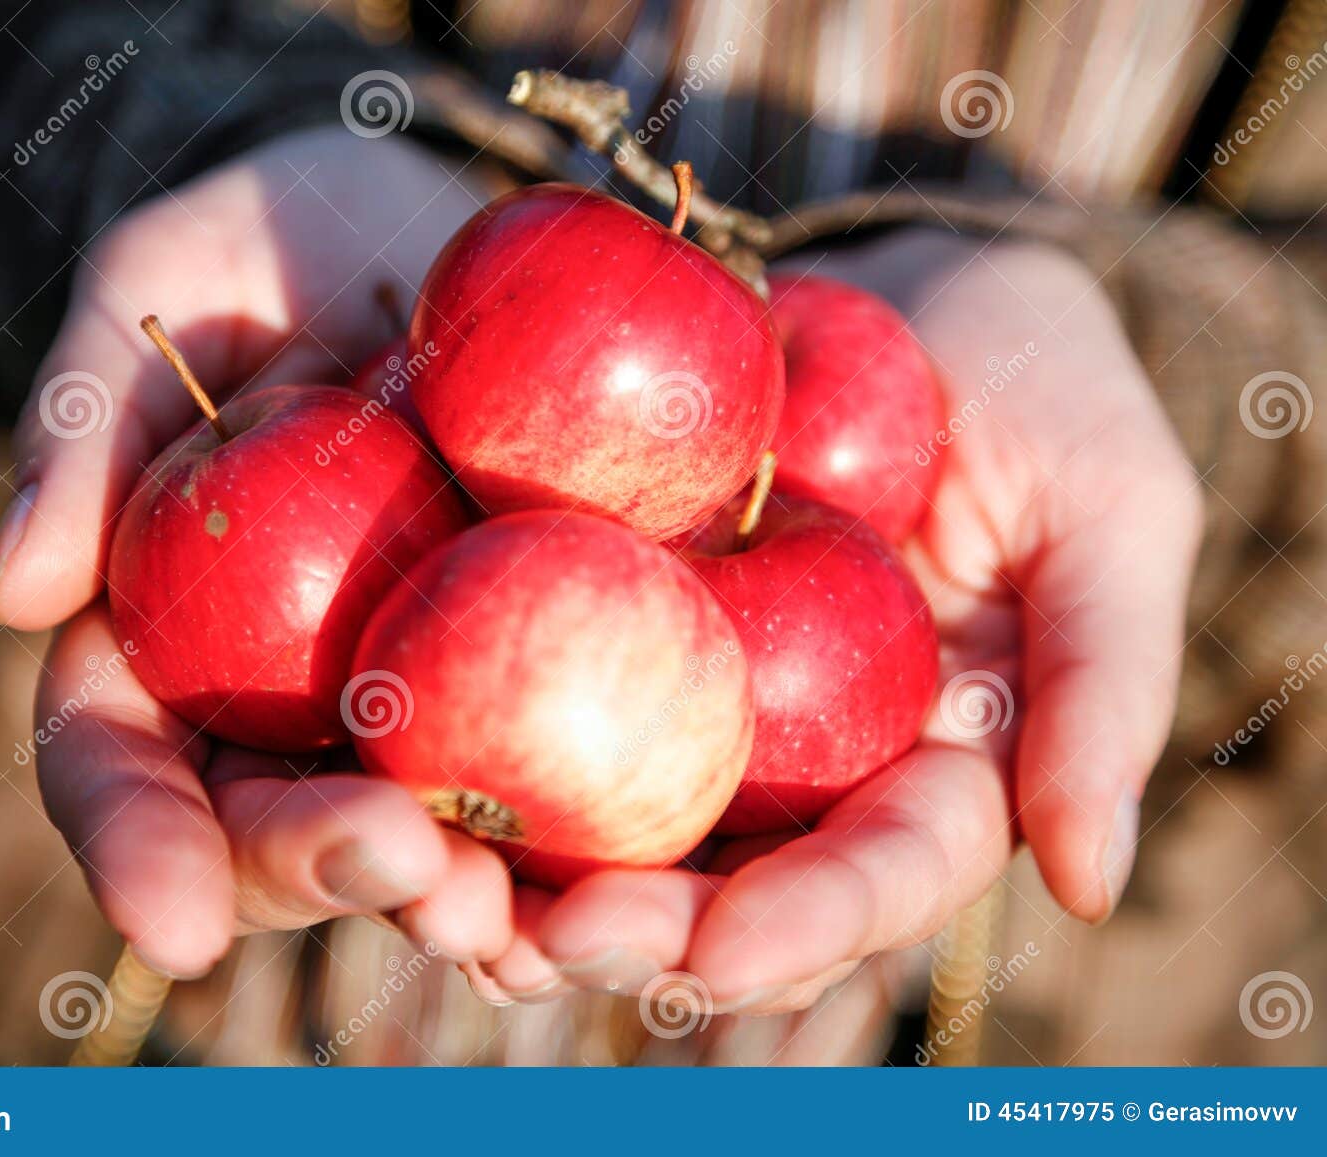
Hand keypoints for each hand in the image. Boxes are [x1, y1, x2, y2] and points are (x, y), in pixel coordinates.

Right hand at [0, 126, 512, 977]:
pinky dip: (583, 837)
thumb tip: (18, 597)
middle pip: (275, 828)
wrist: (451, 232)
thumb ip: (91, 417)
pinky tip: (634, 873)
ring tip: (512, 924)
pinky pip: (560, 767)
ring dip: (463, 897)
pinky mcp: (539, 663)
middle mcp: (282, 695)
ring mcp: (419, 690)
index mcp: (162, 632)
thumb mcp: (167, 282)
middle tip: (401, 876)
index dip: (139, 847)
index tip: (174, 928)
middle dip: (327, 872)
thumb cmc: (282, 244)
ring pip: (420, 835)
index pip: (120, 760)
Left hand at [476, 230, 1202, 1014]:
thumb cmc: (1034, 387)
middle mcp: (798, 766)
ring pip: (606, 826)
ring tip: (455, 904)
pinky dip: (464, 747)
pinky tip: (396, 773)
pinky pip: (523, 696)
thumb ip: (1103, 684)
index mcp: (927, 770)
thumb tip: (1090, 883)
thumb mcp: (1109, 510)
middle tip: (559, 944)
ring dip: (525, 882)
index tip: (723, 956)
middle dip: (639, 936)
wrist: (900, 287)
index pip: (875, 875)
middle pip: (718, 886)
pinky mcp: (596, 624)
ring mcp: (688, 701)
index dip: (807, 928)